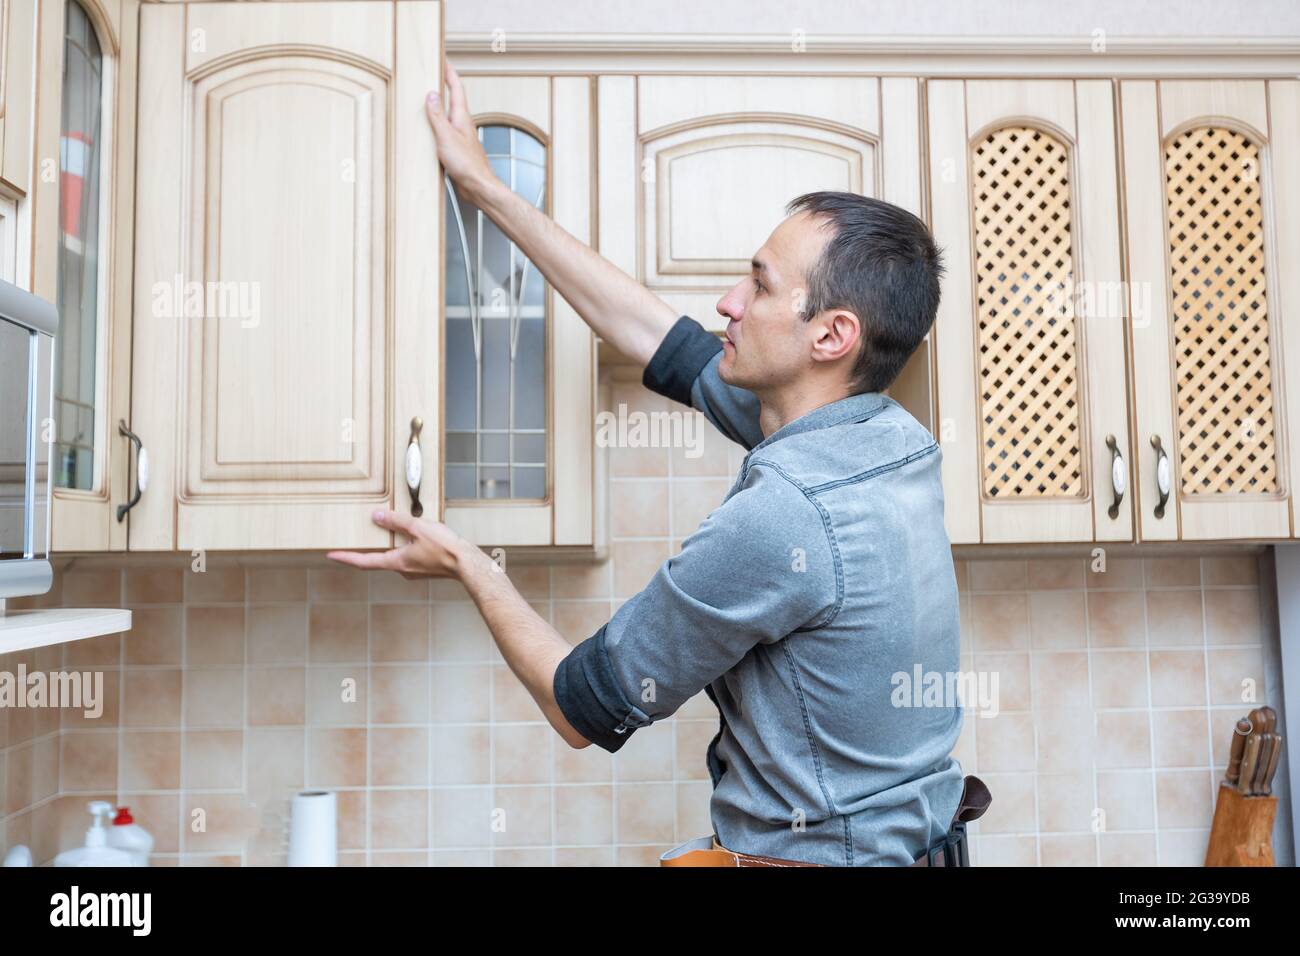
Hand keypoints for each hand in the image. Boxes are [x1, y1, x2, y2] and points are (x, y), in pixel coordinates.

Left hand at [327, 509, 472, 579]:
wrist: (467, 565)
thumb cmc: (444, 549)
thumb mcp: (417, 528)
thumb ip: (396, 521)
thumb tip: (377, 516)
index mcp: (396, 562)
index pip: (364, 561)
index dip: (346, 557)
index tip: (331, 555)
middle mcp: (402, 569)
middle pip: (378, 559)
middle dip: (367, 550)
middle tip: (354, 541)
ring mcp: (414, 570)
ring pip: (394, 556)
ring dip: (389, 546)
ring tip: (386, 532)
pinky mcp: (424, 568)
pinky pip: (408, 556)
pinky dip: (404, 547)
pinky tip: (412, 536)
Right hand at [426, 61, 495, 200]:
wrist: (479, 187)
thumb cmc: (468, 165)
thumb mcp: (447, 137)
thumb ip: (437, 116)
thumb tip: (431, 94)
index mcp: (461, 117)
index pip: (456, 88)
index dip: (449, 72)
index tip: (443, 58)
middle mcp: (462, 125)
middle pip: (452, 99)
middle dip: (443, 85)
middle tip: (432, 73)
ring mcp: (460, 137)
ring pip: (447, 116)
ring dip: (438, 106)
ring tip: (426, 97)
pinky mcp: (456, 150)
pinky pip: (444, 132)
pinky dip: (435, 126)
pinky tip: (428, 131)